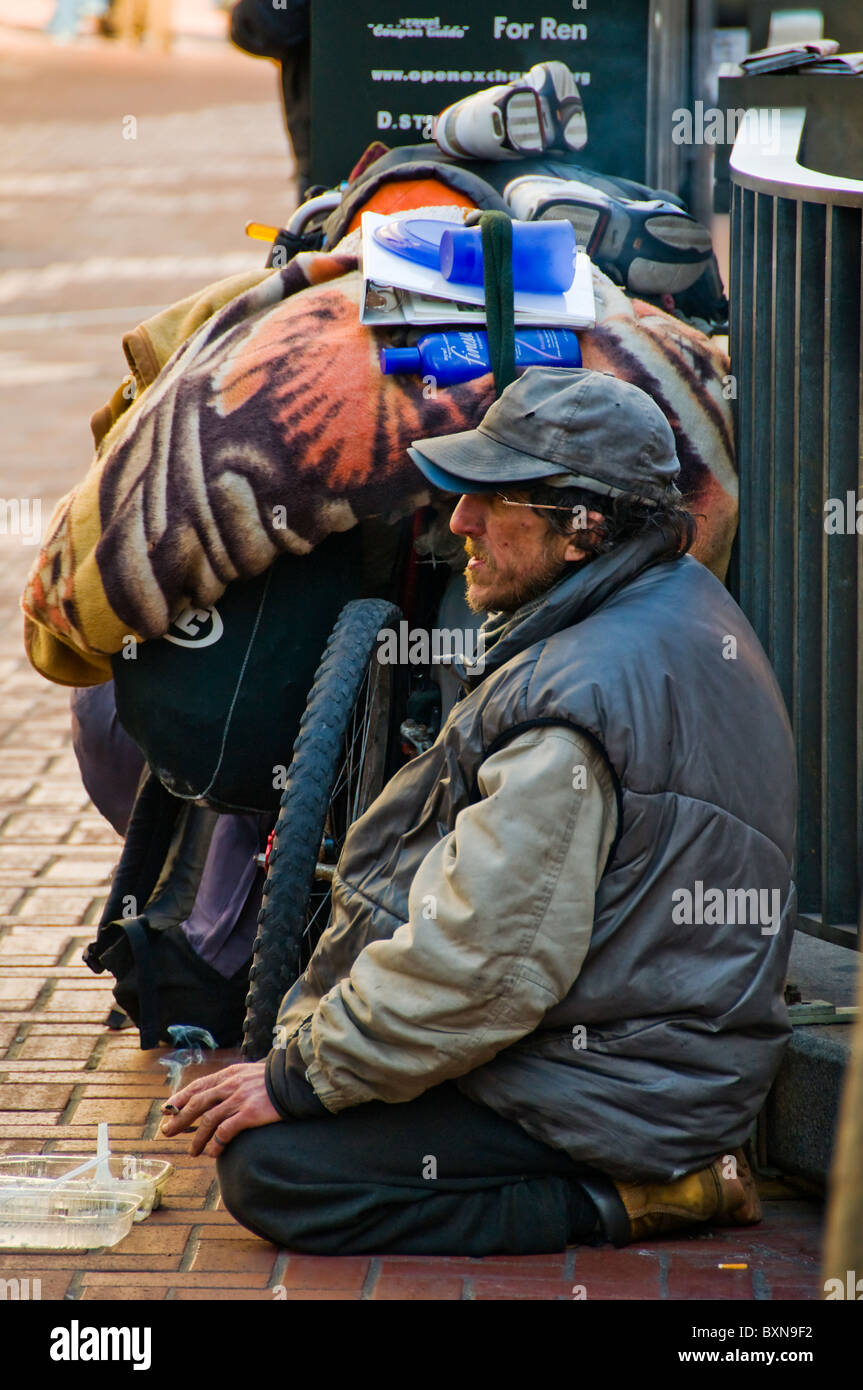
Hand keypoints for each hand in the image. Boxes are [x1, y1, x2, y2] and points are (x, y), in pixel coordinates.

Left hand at [159, 1060, 279, 1157]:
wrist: (295, 1081)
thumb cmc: (274, 1080)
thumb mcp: (250, 1073)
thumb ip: (233, 1082)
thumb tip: (218, 1094)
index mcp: (229, 1074)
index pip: (198, 1086)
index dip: (180, 1098)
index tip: (167, 1109)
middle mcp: (231, 1085)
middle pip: (197, 1103)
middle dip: (179, 1119)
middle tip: (168, 1132)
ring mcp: (239, 1099)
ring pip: (208, 1120)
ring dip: (197, 1138)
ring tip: (192, 1152)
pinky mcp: (249, 1114)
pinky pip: (225, 1132)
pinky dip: (216, 1144)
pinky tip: (213, 1153)